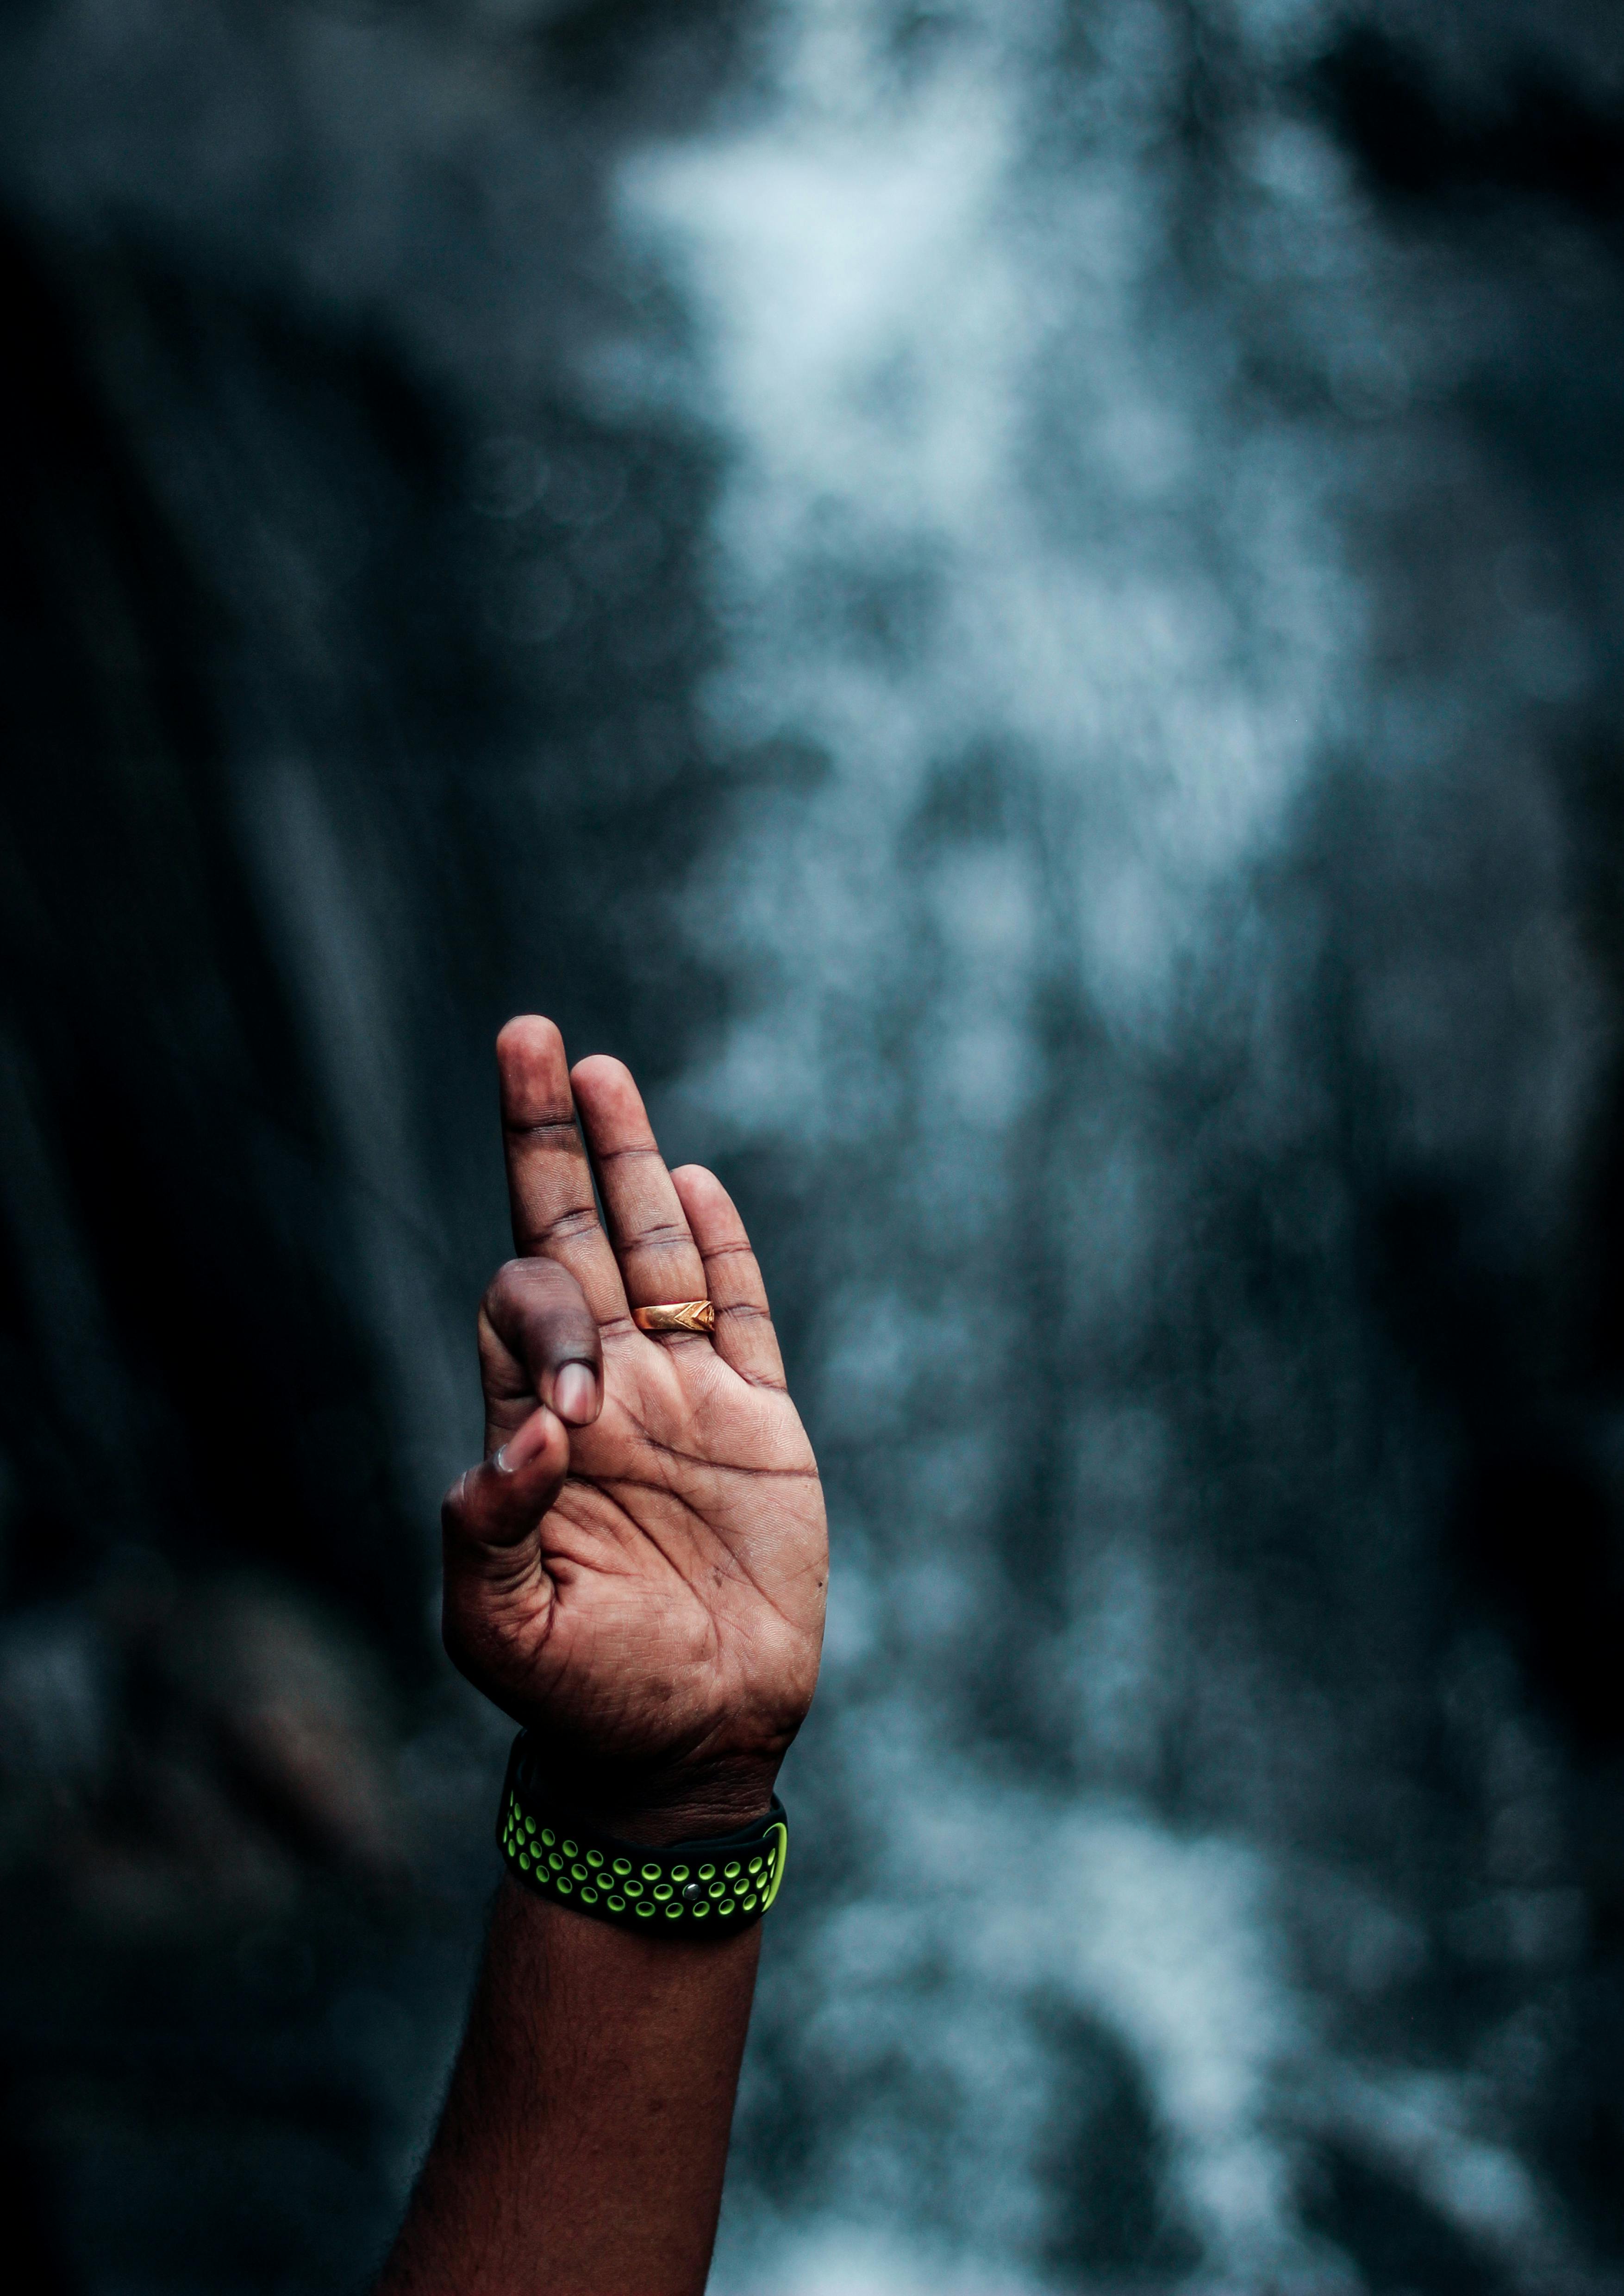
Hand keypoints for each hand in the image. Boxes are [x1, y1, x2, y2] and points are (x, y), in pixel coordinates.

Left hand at [440, 1017, 826, 1837]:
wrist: (688, 1744)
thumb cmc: (583, 1697)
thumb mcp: (501, 1634)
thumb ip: (485, 1537)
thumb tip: (516, 1444)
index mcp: (534, 1427)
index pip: (521, 1311)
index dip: (542, 1328)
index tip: (578, 1424)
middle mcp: (603, 1390)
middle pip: (570, 1233)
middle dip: (547, 1138)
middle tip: (530, 1034)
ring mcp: (683, 1399)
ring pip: (652, 1253)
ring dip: (629, 1159)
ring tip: (599, 1071)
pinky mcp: (759, 1424)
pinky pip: (738, 1315)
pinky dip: (721, 1250)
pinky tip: (693, 1181)